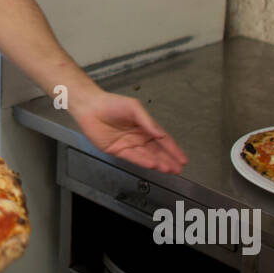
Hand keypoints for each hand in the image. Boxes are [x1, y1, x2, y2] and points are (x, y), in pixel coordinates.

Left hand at [69, 86, 187, 173]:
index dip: (173, 150)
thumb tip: (161, 134)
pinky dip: (143, 161)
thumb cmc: (111, 103)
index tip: (182, 159)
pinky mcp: (117, 150)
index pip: (163, 140)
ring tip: (168, 169)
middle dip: (168, 160)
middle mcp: (138, 137)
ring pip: (146, 156)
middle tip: (178, 169)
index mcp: (145, 126)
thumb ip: (148, 122)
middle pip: (157, 151)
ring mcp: (129, 145)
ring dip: (158, 163)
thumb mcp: (134, 108)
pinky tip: (153, 164)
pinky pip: (133, 157)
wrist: (90, 107)